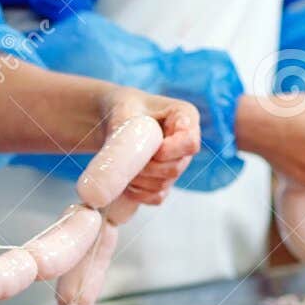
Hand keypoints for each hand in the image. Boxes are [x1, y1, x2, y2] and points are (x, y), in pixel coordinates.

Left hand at [98, 88, 201, 205]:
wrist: (114, 119)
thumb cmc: (122, 107)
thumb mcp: (123, 111)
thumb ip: (129, 133)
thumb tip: (122, 164)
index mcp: (184, 116)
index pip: (190, 142)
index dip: (171, 151)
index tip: (149, 149)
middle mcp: (185, 143)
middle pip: (176, 167)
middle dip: (148, 167)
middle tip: (126, 157)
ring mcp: (176, 163)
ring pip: (164, 183)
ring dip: (139, 179)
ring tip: (121, 164)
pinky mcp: (164, 180)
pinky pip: (156, 196)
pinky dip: (138, 192)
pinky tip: (125, 179)